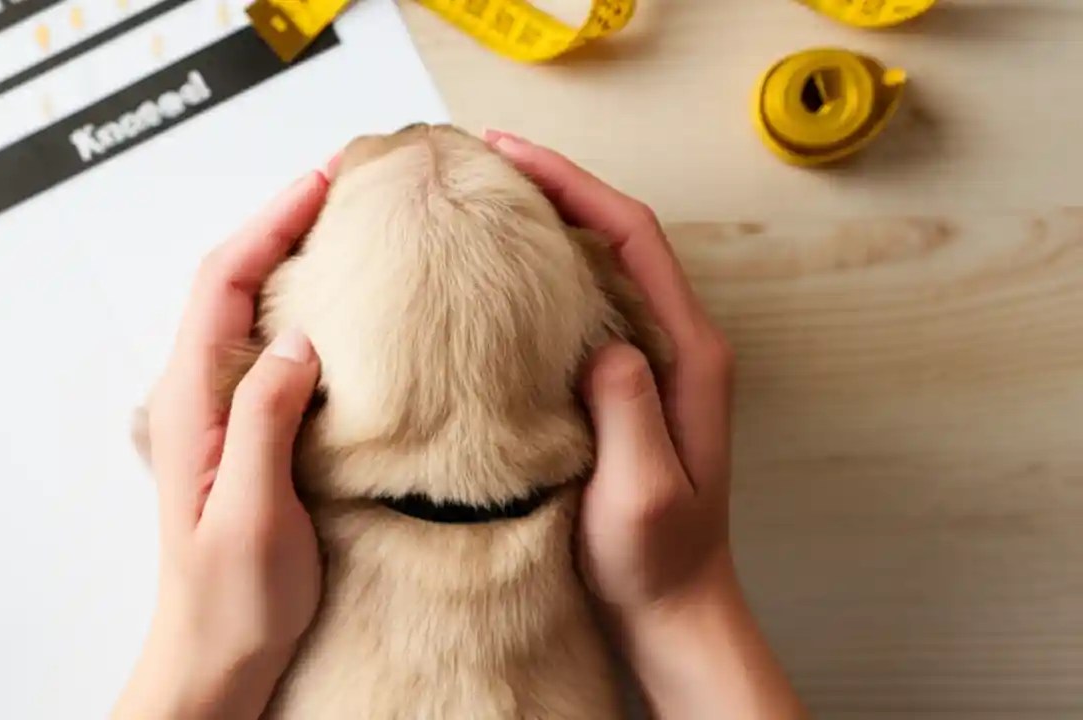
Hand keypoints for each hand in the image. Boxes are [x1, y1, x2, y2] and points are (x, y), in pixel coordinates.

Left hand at [114, 171, 328, 719]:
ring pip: (253, 309)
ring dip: (292, 257)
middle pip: (235, 280)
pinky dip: (304, 307)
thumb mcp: (251, 512)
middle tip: (344, 184)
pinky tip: (344, 306)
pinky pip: (272, 348)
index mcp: (192, 403)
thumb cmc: (229, 600)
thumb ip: (264, 421)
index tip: (321, 183)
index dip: (270, 225)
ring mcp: (223, 412)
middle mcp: (200, 396)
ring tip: (348, 224)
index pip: (224, 285)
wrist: (213, 658)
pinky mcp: (249, 432)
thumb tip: (298, 340)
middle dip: (283, 221)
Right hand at [487, 130, 805, 719]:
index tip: (514, 158)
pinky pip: (586, 306)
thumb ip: (631, 413)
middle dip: (556, 188)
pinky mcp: (625, 385)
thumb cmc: (658, 561)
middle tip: (485, 164)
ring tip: (486, 203)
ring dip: (549, 225)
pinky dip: (545, 275)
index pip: (632, 237)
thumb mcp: (645, 493)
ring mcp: (651, 363)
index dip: (574, 186)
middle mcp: (675, 345)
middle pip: (616, 235)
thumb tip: (603, 346)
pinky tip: (501, 278)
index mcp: (687, 355)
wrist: (673, 608)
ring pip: (599, 265)